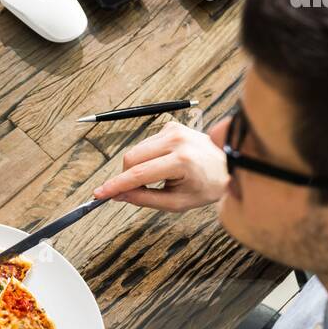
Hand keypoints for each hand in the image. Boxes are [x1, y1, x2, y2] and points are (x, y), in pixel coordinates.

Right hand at [93, 119, 228, 210]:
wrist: (228, 165)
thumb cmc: (207, 186)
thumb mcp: (177, 202)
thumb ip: (145, 199)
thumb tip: (119, 195)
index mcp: (181, 161)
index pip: (138, 174)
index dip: (116, 185)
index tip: (99, 193)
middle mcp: (176, 141)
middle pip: (131, 158)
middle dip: (126, 176)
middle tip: (133, 190)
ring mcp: (174, 130)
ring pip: (136, 150)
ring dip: (137, 167)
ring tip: (159, 178)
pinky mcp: (171, 125)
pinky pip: (146, 144)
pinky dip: (147, 157)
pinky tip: (164, 164)